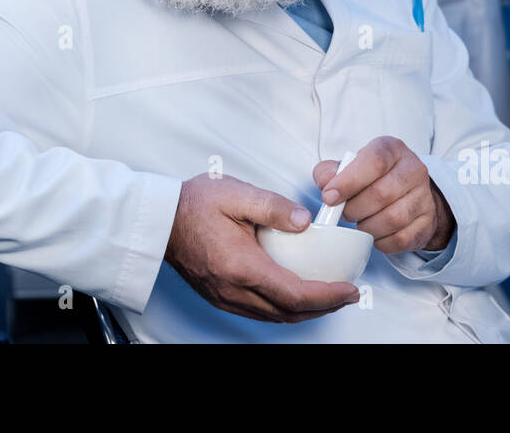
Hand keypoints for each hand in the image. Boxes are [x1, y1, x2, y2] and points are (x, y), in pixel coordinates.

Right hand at [165, 174, 360, 321]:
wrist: (159, 220)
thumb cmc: (193, 205)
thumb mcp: (236, 193)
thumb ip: (273, 207)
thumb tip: (305, 221)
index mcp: (241, 266)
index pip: (295, 294)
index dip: (327, 295)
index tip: (350, 289)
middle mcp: (234, 290)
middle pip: (289, 312)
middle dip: (324, 307)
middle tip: (347, 294)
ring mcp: (226, 297)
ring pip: (275, 316)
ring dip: (305, 311)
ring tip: (327, 296)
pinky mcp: (221, 296)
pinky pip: (260, 312)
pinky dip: (284, 309)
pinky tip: (294, 296)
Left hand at [314, 136, 455, 253]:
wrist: (408, 193)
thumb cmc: (373, 178)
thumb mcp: (350, 166)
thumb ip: (331, 171)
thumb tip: (326, 184)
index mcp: (392, 149)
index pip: (374, 162)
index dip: (348, 181)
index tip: (329, 197)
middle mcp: (413, 169)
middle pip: (381, 193)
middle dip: (354, 208)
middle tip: (344, 213)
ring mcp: (424, 197)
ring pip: (392, 219)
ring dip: (367, 226)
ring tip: (359, 222)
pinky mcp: (428, 222)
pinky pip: (401, 239)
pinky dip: (381, 241)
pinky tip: (374, 233)